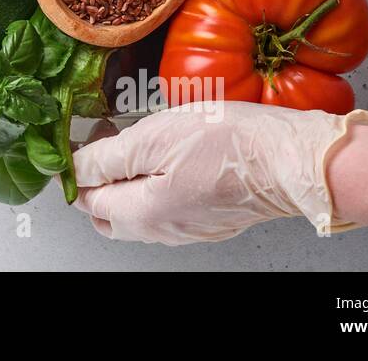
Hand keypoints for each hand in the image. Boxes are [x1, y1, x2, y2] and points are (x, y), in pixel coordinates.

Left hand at [73, 101, 367, 244]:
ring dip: (129, 179)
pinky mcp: (211, 217)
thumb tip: (74, 168)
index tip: (80, 138)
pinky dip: (156, 183)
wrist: (293, 160)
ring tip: (137, 140)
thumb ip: (108, 158)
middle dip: (98, 180)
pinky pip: (169, 206)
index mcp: (144, 214)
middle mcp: (164, 230)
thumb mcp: (154, 138)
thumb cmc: (229, 145)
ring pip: (140, 210)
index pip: (88, 199)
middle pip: (110, 213)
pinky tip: (167, 154)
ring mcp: (190, 227)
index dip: (77, 168)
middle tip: (104, 140)